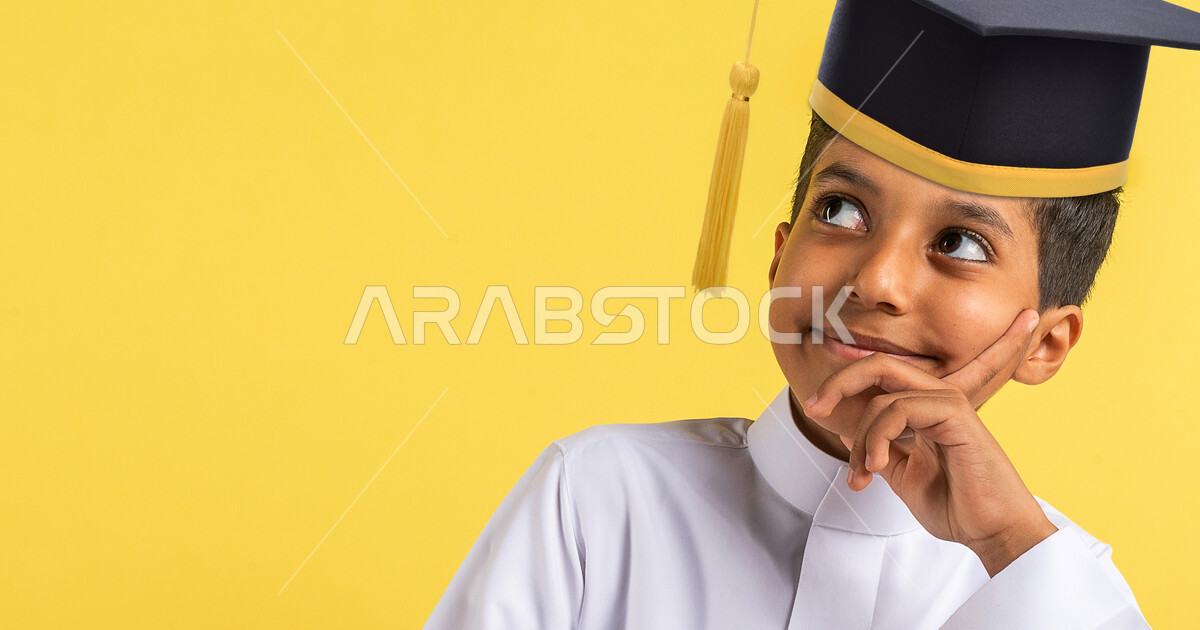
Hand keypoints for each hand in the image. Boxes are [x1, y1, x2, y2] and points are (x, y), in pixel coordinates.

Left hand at [802, 308, 1058, 575]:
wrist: (994, 533)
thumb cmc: (958, 507)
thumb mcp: (903, 475)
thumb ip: (880, 449)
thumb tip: (848, 432)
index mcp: (926, 408)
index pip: (879, 376)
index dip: (842, 384)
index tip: (815, 409)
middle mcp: (938, 398)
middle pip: (878, 366)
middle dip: (839, 383)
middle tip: (814, 409)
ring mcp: (949, 403)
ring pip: (884, 398)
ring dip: (863, 439)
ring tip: (862, 474)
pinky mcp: (957, 414)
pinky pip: (901, 409)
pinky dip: (878, 437)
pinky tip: (876, 465)